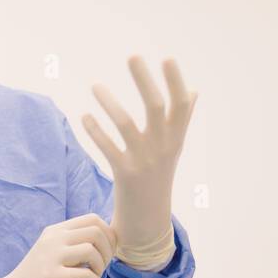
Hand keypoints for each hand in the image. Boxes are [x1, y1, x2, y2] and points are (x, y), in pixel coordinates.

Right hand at [0, 213, 117, 277]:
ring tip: (97, 277)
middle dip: (108, 250)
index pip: (92, 219)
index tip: (106, 252)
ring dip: (102, 266)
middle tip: (102, 267)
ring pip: (91, 250)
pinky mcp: (51, 277)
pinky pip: (85, 275)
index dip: (108, 235)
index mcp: (55, 231)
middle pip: (96, 232)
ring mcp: (50, 257)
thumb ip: (72, 244)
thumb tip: (106, 241)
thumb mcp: (52, 253)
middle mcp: (52, 239)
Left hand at [81, 57, 196, 262]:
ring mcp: (144, 161)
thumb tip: (193, 90)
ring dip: (109, 102)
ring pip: (126, 124)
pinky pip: (108, 147)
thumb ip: (182, 119)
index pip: (180, 105)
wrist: (148, 222)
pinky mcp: (125, 174)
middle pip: (156, 106)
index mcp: (175, 138)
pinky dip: (95, 130)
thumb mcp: (173, 148)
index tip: (167, 58)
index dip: (175, 81)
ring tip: (94, 85)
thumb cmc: (158, 178)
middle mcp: (163, 147)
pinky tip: (84, 115)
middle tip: (132, 55)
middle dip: (144, 79)